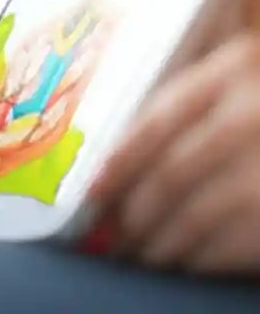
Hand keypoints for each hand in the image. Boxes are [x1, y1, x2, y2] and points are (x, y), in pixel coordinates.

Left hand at [88, 33, 259, 275]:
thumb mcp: (233, 82)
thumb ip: (183, 101)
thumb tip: (106, 158)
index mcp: (232, 70)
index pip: (155, 124)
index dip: (116, 165)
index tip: (90, 194)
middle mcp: (254, 112)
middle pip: (172, 174)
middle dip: (133, 213)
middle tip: (110, 236)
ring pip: (198, 215)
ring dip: (161, 243)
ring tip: (142, 255)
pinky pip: (234, 244)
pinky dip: (202, 259)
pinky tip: (187, 262)